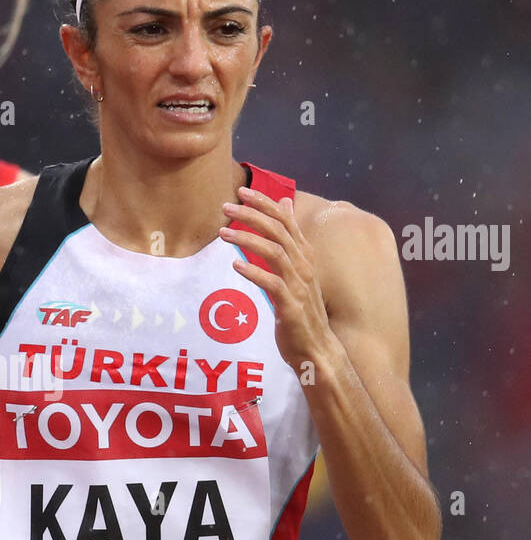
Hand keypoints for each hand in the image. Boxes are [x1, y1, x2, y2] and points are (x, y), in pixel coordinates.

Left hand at [219, 185, 333, 374]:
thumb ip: (289, 238)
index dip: (265, 203)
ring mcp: (299, 286)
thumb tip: (284, 203)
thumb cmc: (302, 309)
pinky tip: (236, 265)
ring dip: (248, 239)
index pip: (285, 220)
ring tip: (223, 233)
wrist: (317, 348)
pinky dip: (255, 272)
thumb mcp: (297, 268)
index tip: (241, 192)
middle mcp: (304, 266)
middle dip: (252, 215)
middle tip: (226, 207)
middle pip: (279, 231)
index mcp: (304, 256)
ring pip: (275, 253)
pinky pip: (273, 284)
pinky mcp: (291, 307)